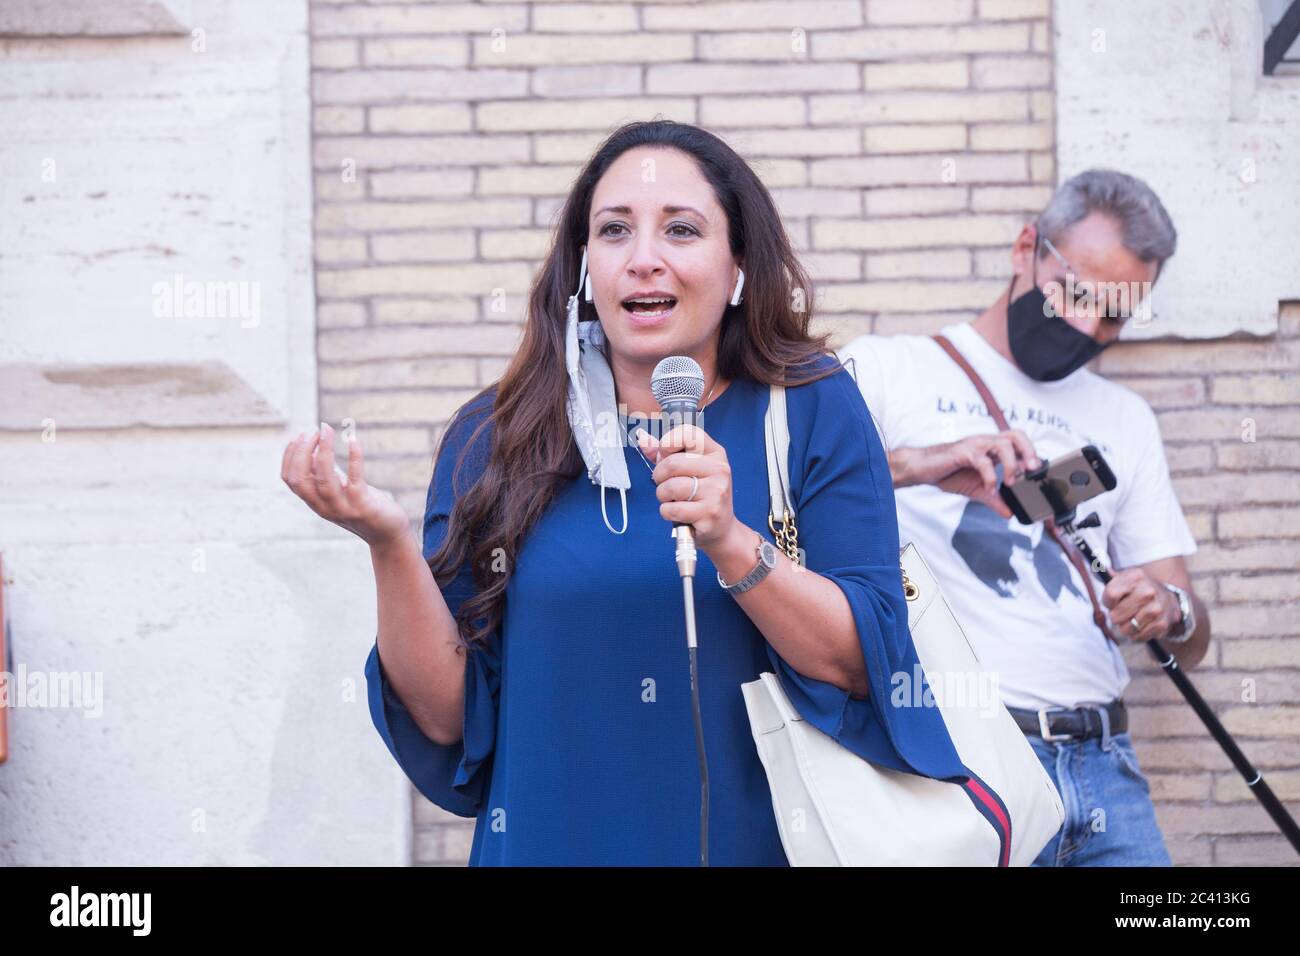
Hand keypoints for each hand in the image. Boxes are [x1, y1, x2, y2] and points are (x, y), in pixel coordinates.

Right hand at [281, 422, 410, 548]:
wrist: (387, 533)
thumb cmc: (362, 506)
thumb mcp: (338, 490)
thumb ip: (323, 475)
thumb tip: (311, 451)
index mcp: (314, 502)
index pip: (290, 479)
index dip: (290, 455)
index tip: (301, 435)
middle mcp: (324, 507)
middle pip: (300, 479)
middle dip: (302, 451)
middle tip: (315, 430)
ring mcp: (343, 508)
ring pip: (324, 480)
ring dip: (323, 451)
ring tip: (325, 430)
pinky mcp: (363, 506)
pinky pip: (355, 479)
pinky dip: (353, 458)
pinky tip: (354, 441)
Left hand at [637, 422, 736, 553]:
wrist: (722, 527)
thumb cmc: (701, 495)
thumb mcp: (688, 469)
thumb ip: (664, 453)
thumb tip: (642, 438)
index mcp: (715, 453)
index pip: (688, 433)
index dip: (667, 443)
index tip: (664, 454)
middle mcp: (719, 469)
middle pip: (673, 463)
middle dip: (659, 476)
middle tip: (664, 483)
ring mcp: (716, 492)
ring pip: (670, 487)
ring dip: (662, 496)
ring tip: (672, 499)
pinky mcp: (709, 513)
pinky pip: (672, 509)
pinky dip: (667, 512)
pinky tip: (677, 512)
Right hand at [925, 429, 1039, 518]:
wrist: (922, 469)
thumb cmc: (948, 473)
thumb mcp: (977, 489)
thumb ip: (995, 499)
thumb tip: (1010, 514)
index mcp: (991, 448)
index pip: (1018, 442)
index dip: (1031, 455)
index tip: (1037, 474)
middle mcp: (985, 442)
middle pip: (1015, 434)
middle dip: (1028, 451)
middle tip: (1032, 470)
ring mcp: (974, 445)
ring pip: (1002, 444)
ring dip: (1011, 464)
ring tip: (1011, 482)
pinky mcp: (962, 452)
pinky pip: (982, 461)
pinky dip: (990, 477)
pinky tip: (989, 489)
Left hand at [1101, 568, 1180, 642]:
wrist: (1166, 598)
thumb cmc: (1137, 589)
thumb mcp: (1125, 578)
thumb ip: (1110, 577)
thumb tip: (1098, 569)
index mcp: (1136, 577)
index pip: (1111, 594)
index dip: (1108, 602)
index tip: (1112, 602)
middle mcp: (1148, 591)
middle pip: (1116, 615)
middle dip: (1115, 617)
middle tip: (1120, 614)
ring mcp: (1157, 608)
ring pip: (1128, 628)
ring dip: (1125, 628)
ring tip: (1130, 620)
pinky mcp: (1162, 623)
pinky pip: (1139, 636)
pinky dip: (1136, 635)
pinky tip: (1139, 626)